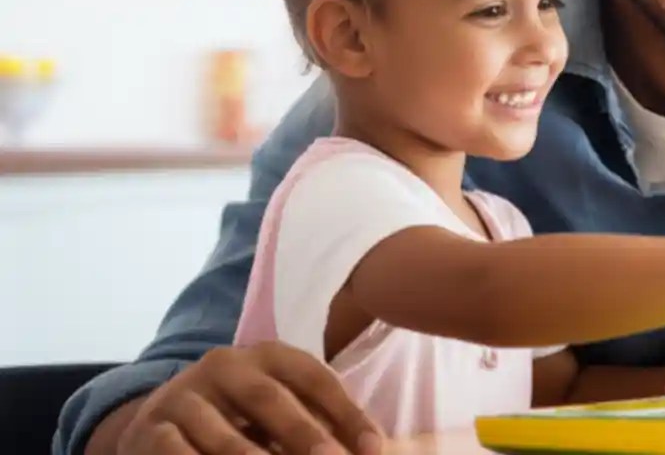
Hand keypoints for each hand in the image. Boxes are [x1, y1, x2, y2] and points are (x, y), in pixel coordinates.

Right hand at [117, 342, 382, 454]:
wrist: (157, 421)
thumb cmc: (238, 417)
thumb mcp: (276, 410)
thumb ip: (318, 422)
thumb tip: (369, 449)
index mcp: (266, 355)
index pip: (313, 377)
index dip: (346, 412)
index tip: (375, 448)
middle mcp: (224, 365)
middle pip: (269, 399)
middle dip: (304, 434)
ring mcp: (185, 396)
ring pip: (224, 435)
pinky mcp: (152, 430)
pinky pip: (180, 454)